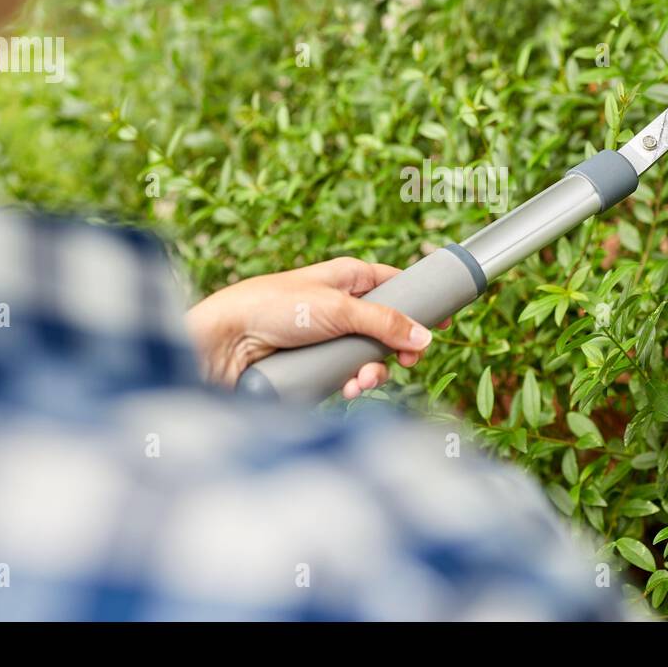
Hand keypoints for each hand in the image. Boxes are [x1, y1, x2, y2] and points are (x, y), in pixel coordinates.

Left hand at [186, 257, 440, 397]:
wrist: (224, 341)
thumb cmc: (273, 308)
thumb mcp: (337, 309)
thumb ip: (384, 321)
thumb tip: (425, 336)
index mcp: (347, 277)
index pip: (395, 285)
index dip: (420, 301)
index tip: (443, 321)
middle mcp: (339, 305)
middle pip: (387, 327)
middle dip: (397, 348)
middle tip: (406, 361)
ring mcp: (327, 337)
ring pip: (369, 356)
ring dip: (373, 371)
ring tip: (362, 381)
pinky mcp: (314, 365)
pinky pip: (346, 376)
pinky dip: (352, 384)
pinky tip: (346, 389)